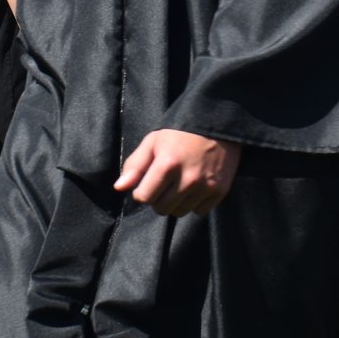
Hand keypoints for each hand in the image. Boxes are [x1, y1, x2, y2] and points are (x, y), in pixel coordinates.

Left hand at [114, 129, 239, 216]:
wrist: (217, 124)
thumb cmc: (181, 133)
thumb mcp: (153, 141)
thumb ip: (135, 165)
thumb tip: (119, 188)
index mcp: (167, 164)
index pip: (144, 198)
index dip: (142, 192)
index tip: (148, 183)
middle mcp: (187, 178)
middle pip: (162, 209)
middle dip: (158, 199)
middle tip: (165, 183)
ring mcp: (205, 186)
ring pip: (180, 212)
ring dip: (176, 203)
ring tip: (180, 185)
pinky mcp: (220, 191)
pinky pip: (199, 211)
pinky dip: (194, 203)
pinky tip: (195, 187)